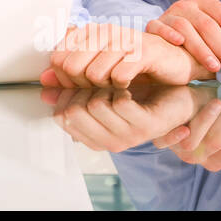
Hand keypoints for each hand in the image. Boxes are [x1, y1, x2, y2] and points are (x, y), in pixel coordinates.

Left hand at [40, 23, 210, 88]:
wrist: (174, 61)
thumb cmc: (134, 65)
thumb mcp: (98, 68)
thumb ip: (70, 73)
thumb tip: (43, 81)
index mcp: (90, 31)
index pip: (58, 59)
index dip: (64, 80)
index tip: (79, 87)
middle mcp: (105, 30)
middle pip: (72, 68)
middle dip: (81, 87)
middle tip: (98, 91)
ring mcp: (124, 39)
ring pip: (94, 74)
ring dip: (102, 90)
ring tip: (113, 88)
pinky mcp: (144, 51)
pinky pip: (119, 76)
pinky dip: (121, 88)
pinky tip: (127, 87)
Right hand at [41, 84, 213, 153]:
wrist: (176, 93)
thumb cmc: (137, 90)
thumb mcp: (100, 88)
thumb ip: (71, 90)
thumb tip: (44, 87)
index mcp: (96, 137)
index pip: (61, 116)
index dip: (65, 93)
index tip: (77, 80)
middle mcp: (109, 142)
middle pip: (74, 111)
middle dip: (81, 87)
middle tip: (97, 78)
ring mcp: (128, 137)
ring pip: (95, 104)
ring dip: (102, 85)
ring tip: (114, 81)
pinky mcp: (146, 127)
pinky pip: (119, 102)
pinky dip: (120, 85)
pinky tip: (128, 85)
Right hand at [146, 0, 220, 79]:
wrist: (169, 45)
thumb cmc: (203, 37)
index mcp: (207, 1)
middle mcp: (187, 4)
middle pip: (209, 25)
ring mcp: (169, 14)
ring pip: (186, 29)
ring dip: (201, 49)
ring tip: (215, 69)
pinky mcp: (153, 25)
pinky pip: (159, 27)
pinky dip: (168, 34)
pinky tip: (179, 46)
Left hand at [155, 88, 220, 171]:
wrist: (163, 102)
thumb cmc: (201, 114)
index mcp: (217, 158)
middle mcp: (198, 157)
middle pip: (219, 143)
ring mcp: (177, 149)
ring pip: (194, 142)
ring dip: (207, 121)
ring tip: (217, 99)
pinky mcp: (158, 137)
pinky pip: (166, 142)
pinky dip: (174, 136)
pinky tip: (182, 124)